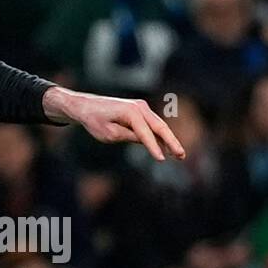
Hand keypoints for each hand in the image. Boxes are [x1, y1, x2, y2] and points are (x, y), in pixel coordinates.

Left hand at [42, 86, 185, 161]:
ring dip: (169, 140)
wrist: (86, 106)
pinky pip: (153, 125)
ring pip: (159, 126)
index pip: (145, 133)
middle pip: (160, 127)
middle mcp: (139, 107)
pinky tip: (167, 148)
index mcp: (130, 112)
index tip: (162, 160)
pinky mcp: (140, 111)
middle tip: (182, 156)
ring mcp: (141, 107)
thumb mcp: (109, 134)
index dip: (154, 147)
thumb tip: (146, 141)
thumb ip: (129, 136)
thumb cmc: (95, 120)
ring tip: (179, 155)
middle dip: (171, 142)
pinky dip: (160, 136)